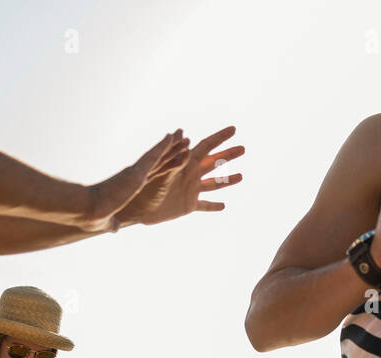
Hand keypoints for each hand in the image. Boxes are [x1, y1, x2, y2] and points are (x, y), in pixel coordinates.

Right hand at [83, 131, 190, 230]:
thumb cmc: (92, 216)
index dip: (165, 165)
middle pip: (159, 161)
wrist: (86, 210)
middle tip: (184, 140)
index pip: (153, 174)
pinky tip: (171, 137)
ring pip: (158, 156)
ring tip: (184, 134)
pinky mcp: (134, 173)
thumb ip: (113, 224)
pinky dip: (162, 147)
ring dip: (172, 146)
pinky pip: (152, 158)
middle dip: (173, 151)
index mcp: (130, 186)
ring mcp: (135, 173)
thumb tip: (114, 228)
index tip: (174, 157)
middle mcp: (134, 177)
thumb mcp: (107, 222)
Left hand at [116, 126, 243, 226]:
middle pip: (214, 162)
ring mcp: (191, 190)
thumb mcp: (162, 170)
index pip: (207, 146)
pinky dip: (213, 206)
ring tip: (241, 176)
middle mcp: (191, 174)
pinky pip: (205, 206)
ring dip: (228, 180)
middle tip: (243, 148)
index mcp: (185, 163)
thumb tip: (187, 141)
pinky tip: (223, 206)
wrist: (136, 207)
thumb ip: (175, 158)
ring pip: (214, 184)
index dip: (220, 137)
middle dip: (228, 155)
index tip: (233, 129)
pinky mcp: (189, 206)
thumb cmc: (145, 187)